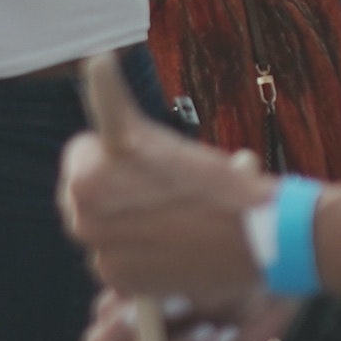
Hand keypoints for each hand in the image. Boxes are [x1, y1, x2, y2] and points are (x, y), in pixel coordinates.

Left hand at [59, 116, 278, 307]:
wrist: (259, 236)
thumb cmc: (213, 180)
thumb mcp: (159, 137)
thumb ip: (114, 103)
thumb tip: (96, 58)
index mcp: (85, 177)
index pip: (81, 153)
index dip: (116, 152)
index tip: (148, 160)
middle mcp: (83, 219)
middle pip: (85, 193)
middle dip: (115, 187)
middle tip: (163, 188)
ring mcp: (100, 255)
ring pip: (103, 227)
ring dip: (127, 220)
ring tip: (172, 216)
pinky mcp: (122, 283)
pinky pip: (116, 260)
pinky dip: (138, 252)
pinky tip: (173, 242)